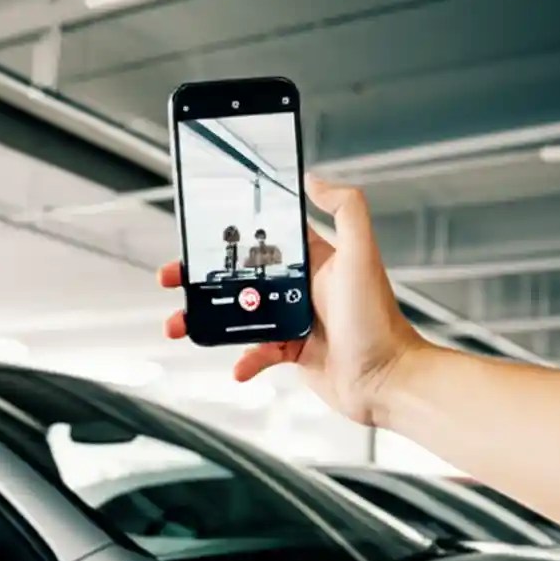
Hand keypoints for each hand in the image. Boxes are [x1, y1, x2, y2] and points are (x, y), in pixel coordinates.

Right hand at [159, 176, 427, 424]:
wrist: (387, 380)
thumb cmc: (379, 320)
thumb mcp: (362, 255)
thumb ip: (346, 209)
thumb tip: (314, 179)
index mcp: (312, 259)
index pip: (263, 236)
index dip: (229, 232)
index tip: (199, 232)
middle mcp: (300, 287)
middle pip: (239, 274)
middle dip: (201, 276)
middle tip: (172, 277)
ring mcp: (293, 321)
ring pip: (238, 315)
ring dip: (205, 318)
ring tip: (179, 324)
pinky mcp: (292, 353)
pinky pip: (256, 352)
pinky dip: (244, 359)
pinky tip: (239, 366)